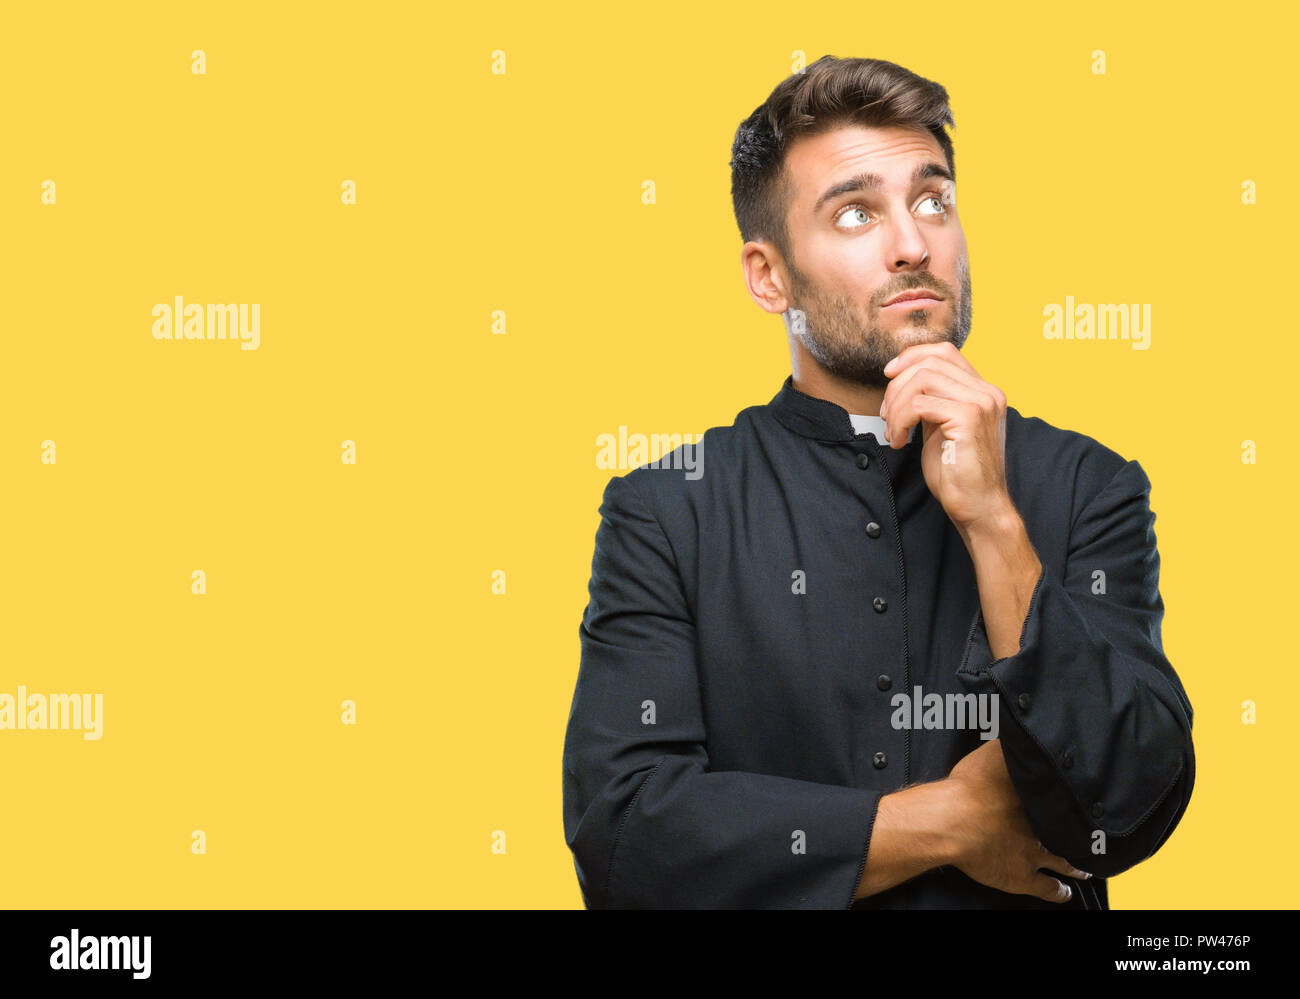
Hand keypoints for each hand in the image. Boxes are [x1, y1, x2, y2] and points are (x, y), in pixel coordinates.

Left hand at [880, 341, 1010, 533]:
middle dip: (896, 386)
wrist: (979, 507)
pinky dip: (900, 420)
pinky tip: (901, 441)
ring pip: (922, 379)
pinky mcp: (969, 418)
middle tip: (886, 416)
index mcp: (982, 391)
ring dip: (896, 405)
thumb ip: (930, 402)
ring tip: (894, 432)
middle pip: (929, 362)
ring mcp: (980, 402)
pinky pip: (920, 402)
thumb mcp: (939, 428)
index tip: (889, 376)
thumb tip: (901, 380)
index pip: (944, 352)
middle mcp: (987, 391)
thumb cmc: (957, 474)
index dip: (911, 356)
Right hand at [946, 738, 1090, 902]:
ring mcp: (1034, 853)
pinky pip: (1047, 887)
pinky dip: (1059, 891)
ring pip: (1065, 861)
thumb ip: (1010, 744)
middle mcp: (1042, 827)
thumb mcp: (991, 752)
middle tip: (1093, 836)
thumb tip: (1023, 728)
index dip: (1074, 801)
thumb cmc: (969, 787)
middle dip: (1080, 834)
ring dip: (1076, 866)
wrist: (954, 820)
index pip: (1063, 799)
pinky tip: (1065, 892)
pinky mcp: (1022, 877)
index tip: (1086, 799)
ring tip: (1087, 869)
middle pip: (1068, 831)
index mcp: (1036, 798)